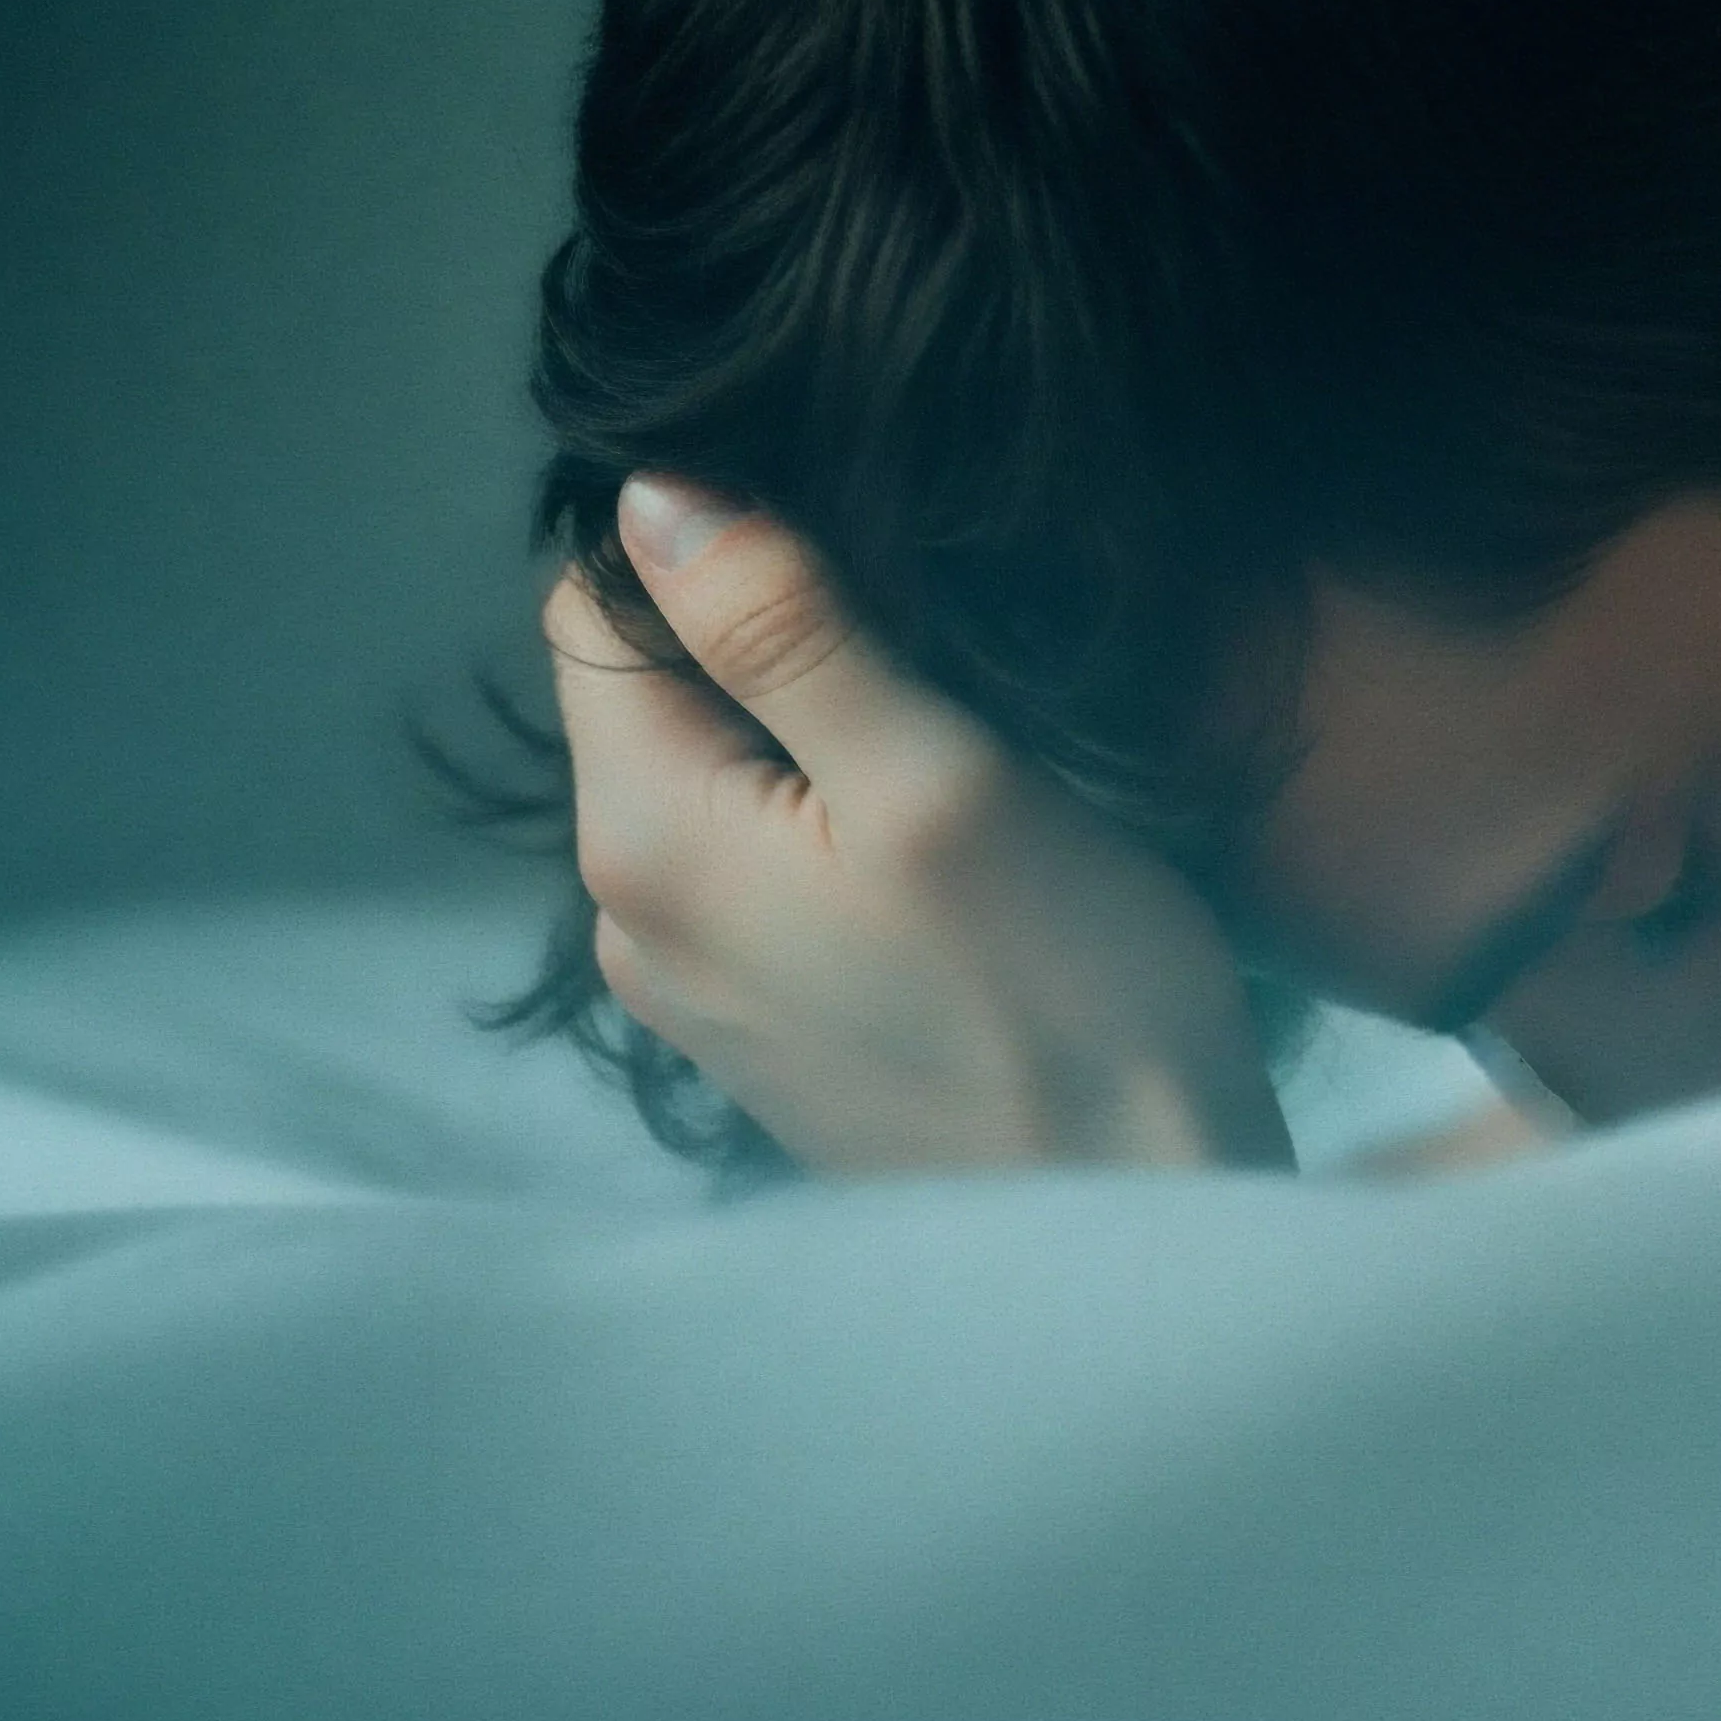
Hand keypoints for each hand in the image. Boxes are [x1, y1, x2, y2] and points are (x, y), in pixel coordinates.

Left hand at [545, 475, 1290, 1172]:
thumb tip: (647, 498)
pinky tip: (936, 844)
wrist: (1133, 1221)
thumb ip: (783, 629)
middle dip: (757, 633)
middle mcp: (628, 915)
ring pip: (710, 782)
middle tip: (927, 626)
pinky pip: (757, 869)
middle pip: (648, 697)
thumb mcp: (936, 776)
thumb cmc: (1064, 997)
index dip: (705, 534)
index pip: (588, 609)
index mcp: (644, 835)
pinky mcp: (767, 1032)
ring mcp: (693, 986)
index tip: (846, 535)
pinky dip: (822, 820)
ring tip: (948, 732)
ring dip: (800, 731)